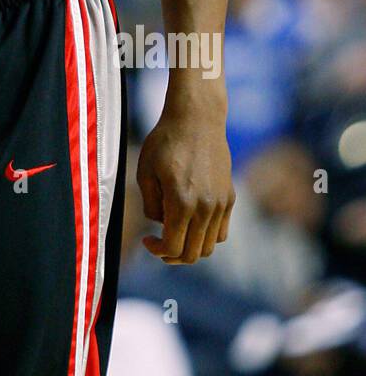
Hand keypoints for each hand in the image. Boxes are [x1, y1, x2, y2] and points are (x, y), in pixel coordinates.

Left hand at [136, 107, 234, 263]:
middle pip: (192, 254)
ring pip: (209, 247)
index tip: (147, 240)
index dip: (157, 251)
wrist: (196, 119)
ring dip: (190, 247)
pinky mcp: (229, 197)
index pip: (173, 248)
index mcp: (182, 202)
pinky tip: (191, 221)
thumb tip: (160, 225)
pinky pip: (220, 231)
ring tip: (175, 231)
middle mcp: (205, 207)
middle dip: (172, 256)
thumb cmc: (165, 142)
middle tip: (159, 243)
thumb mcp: (145, 172)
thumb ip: (151, 206)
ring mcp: (221, 203)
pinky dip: (206, 236)